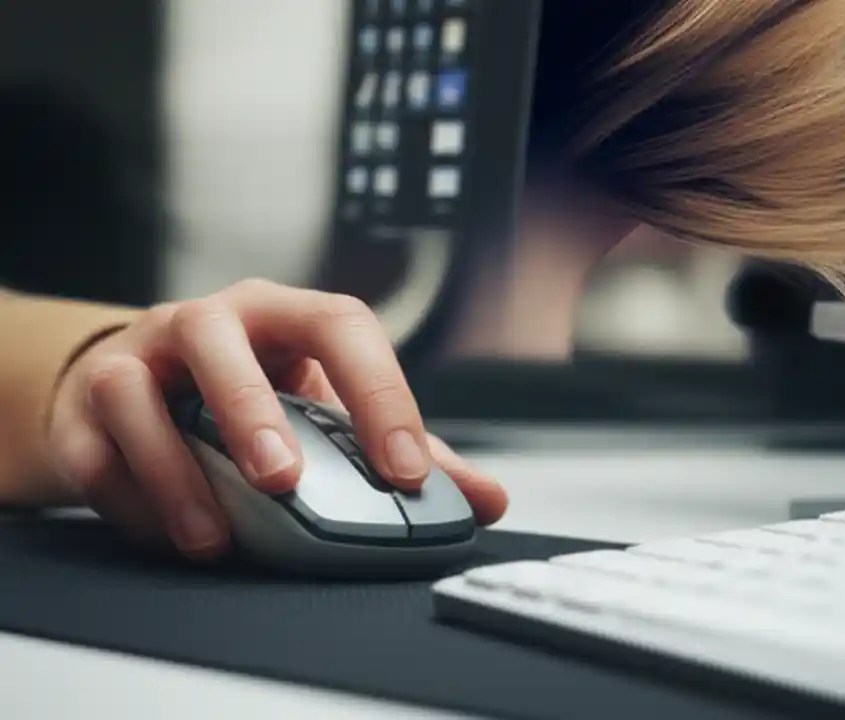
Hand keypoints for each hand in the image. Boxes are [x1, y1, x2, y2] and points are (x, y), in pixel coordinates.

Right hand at [45, 279, 506, 560]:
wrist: (146, 388)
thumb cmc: (253, 395)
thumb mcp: (327, 412)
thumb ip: (405, 454)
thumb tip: (485, 498)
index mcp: (286, 316)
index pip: (341, 326)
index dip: (381, 392)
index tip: (408, 470)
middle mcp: (210, 323)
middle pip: (222, 340)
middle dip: (252, 411)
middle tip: (284, 481)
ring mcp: (140, 356)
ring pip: (140, 390)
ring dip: (178, 469)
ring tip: (218, 537)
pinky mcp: (88, 403)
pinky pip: (100, 448)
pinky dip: (135, 500)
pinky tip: (175, 535)